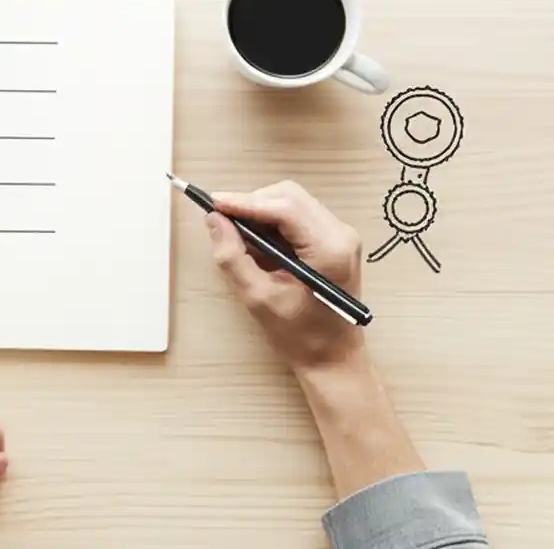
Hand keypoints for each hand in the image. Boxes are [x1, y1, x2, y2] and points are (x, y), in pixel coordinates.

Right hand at [205, 181, 366, 374]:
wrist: (333, 357)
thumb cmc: (300, 336)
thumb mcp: (257, 298)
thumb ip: (232, 256)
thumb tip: (214, 221)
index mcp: (329, 249)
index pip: (284, 207)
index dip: (245, 201)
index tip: (213, 204)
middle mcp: (341, 234)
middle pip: (289, 196)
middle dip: (252, 203)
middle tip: (222, 221)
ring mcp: (341, 235)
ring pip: (292, 202)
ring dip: (261, 212)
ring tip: (239, 237)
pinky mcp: (335, 240)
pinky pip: (298, 216)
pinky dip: (273, 222)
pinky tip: (259, 244)